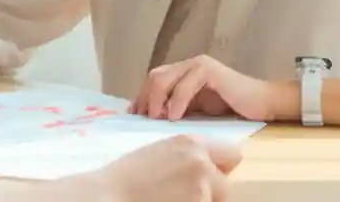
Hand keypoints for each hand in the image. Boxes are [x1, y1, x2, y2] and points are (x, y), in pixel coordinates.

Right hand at [93, 135, 240, 201]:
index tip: (208, 179)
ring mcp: (201, 188)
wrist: (109, 195)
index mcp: (190, 143)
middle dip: (211, 194)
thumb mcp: (160, 153)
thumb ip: (187, 156)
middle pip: (226, 186)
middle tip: (183, 196)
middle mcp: (201, 162)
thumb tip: (209, 169)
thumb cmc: (127, 177)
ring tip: (169, 199)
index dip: (221, 170)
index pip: (231, 154)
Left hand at [130, 55, 296, 121]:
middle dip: (145, 98)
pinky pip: (185, 85)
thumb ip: (177, 108)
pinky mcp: (209, 71)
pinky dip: (177, 101)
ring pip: (165, 78)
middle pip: (155, 76)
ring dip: (157, 99)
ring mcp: (199, 65)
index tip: (133, 114)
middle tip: (144, 118)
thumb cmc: (231, 108)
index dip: (142, 96)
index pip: (154, 80)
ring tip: (156, 118)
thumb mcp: (198, 110)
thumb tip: (152, 116)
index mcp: (184, 72)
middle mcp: (188, 65)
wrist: (262, 104)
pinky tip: (174, 116)